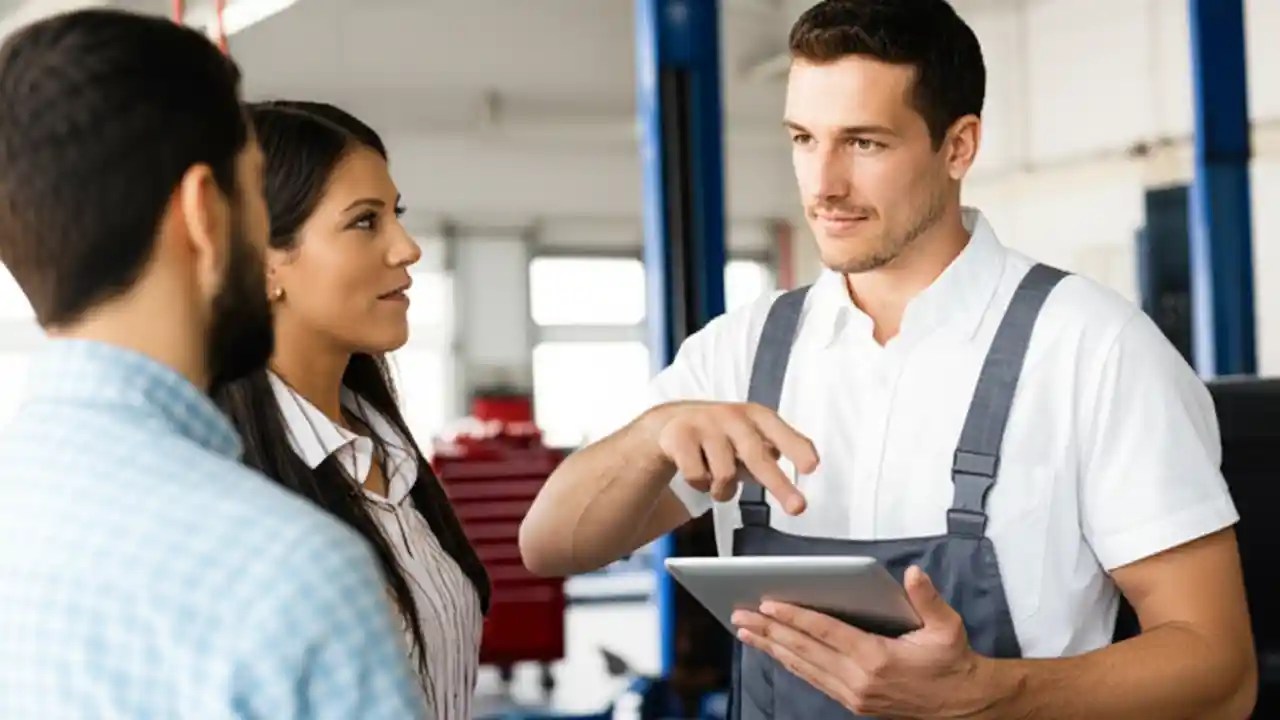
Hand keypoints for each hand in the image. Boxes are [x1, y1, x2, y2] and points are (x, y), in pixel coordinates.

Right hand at [645, 401, 816, 513]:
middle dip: (779, 485)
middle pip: (757, 456)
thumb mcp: (750, 440)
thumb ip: (776, 452)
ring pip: (724, 475)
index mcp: (756, 416)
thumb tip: (807, 463)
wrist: (673, 424)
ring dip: (723, 489)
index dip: (797, 449)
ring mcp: (705, 425)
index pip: (781, 433)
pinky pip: (697, 477)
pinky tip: (697, 471)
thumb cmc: (722, 436)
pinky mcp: (680, 436)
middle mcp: (733, 417)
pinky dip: (700, 484)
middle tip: (798, 507)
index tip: (812, 466)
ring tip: (718, 482)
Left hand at [732, 566, 999, 718]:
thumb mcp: (948, 627)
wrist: (964, 705)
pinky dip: (790, 663)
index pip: (825, 632)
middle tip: (739, 615)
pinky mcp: (853, 702)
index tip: (767, 604)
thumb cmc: (953, 662)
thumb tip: (914, 574)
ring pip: (803, 668)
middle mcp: (859, 680)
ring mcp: (853, 694)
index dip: (794, 617)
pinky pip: (814, 679)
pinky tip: (774, 651)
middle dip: (769, 631)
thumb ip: (928, 599)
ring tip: (746, 631)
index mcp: (877, 659)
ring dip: (772, 648)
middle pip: (804, 651)